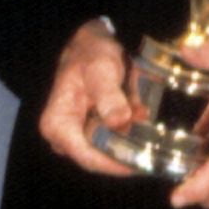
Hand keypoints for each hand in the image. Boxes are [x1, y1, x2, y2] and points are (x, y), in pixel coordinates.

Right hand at [37, 19, 135, 176]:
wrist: (91, 44)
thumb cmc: (91, 55)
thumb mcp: (100, 69)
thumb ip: (108, 94)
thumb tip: (119, 121)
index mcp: (57, 125)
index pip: (87, 157)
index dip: (114, 163)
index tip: (141, 161)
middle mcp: (64, 137)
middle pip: (99, 158)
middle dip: (126, 149)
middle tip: (150, 140)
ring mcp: (77, 136)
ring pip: (108, 150)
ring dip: (130, 139)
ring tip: (146, 119)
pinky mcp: (90, 133)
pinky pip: (112, 141)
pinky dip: (129, 131)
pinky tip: (140, 114)